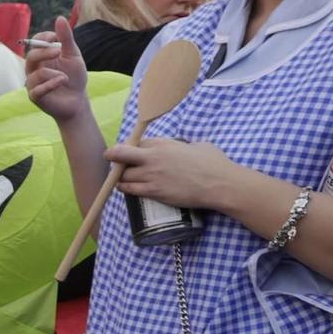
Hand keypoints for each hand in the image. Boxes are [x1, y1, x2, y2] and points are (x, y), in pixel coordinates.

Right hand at [24, 16, 89, 124]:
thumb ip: (66, 38)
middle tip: (59, 51)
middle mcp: (34, 69)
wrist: (77, 100)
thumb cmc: (73, 77)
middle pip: (31, 56)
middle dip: (44, 52)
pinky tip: (62, 81)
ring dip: (53, 72)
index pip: (35, 42)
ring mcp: (32, 83)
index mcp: (42, 57)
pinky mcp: (35, 97)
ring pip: (35, 73)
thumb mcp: (72, 55)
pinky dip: (51, 84)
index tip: (56, 37)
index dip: (43, 37)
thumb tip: (60, 18)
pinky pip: (37, 89)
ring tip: (65, 77)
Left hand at [105, 138, 242, 213]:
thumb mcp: (197, 145)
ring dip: (120, 176)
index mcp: (164, 143)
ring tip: (122, 177)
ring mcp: (151, 174)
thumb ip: (182, 146)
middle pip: (121, 154)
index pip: (137, 142)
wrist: (219, 184)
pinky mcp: (152, 191)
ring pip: (122, 174)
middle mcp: (153, 157)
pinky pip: (128, 189)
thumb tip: (182, 149)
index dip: (132, 148)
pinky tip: (125, 188)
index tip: (131, 152)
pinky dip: (124, 188)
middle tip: (113, 160)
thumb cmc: (214, 163)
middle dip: (114, 156)